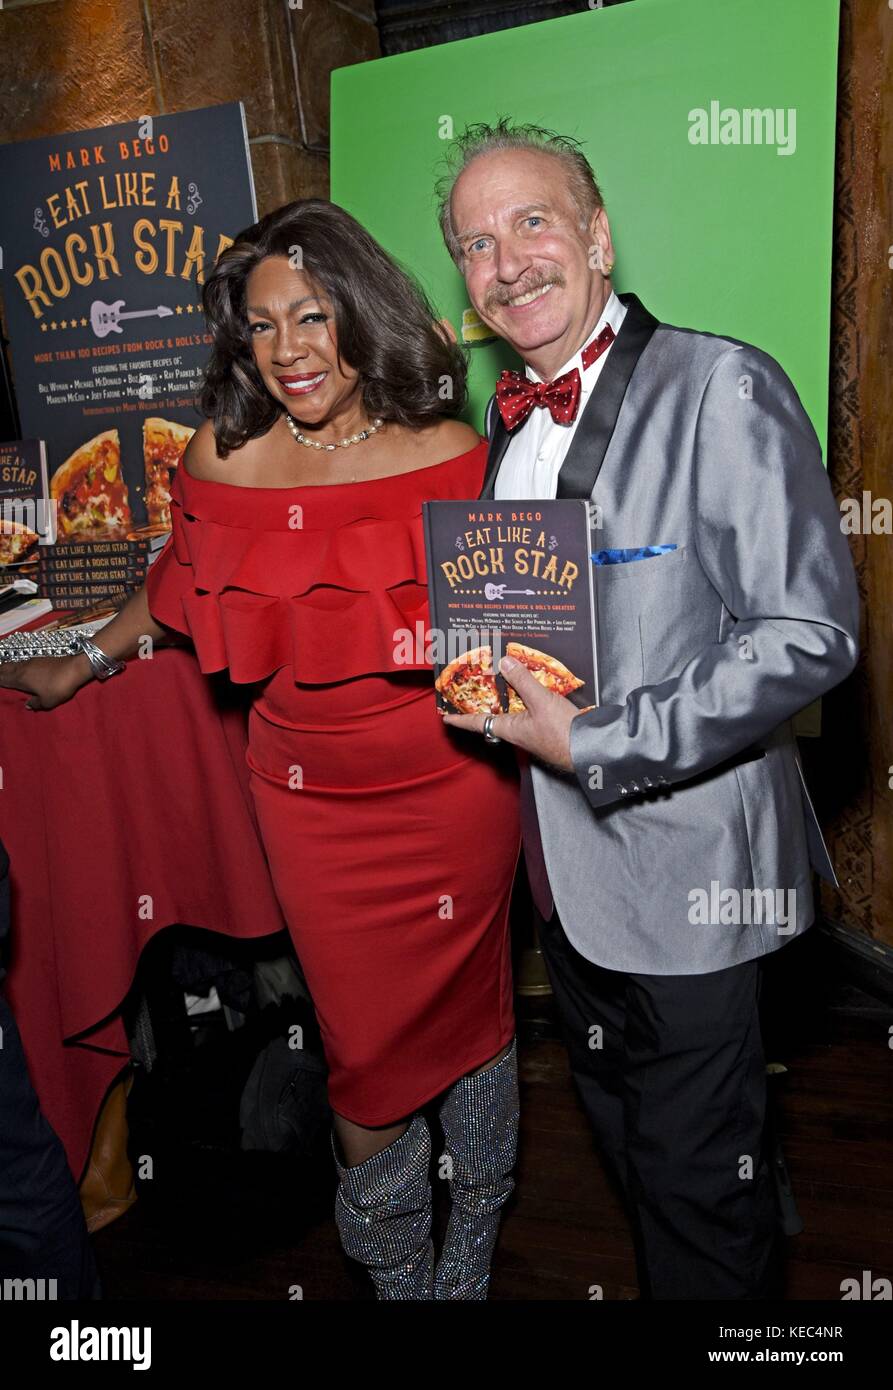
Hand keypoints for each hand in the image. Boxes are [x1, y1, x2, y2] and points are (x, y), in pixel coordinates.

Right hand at [0, 654, 89, 710]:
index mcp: (22, 679)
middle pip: (7, 669)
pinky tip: (20, 667)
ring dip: (7, 667)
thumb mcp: (48, 701)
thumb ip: (36, 703)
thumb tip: (27, 705)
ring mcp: (32, 662)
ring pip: (15, 664)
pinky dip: (17, 665)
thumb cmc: (59, 686)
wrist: (74, 668)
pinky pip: (23, 662)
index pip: (5, 679)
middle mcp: (24, 669)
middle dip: (0, 671)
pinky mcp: (41, 659)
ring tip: (2, 668)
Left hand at [441, 655, 580, 772]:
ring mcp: (532, 731)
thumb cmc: (562, 732)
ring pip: (512, 712)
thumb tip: (504, 662)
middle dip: (482, 703)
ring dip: (505, 698)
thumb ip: (522, 681)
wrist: (590, 748)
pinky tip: (529, 688)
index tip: (445, 717)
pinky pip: (528, 711)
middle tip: (471, 691)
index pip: (477, 722)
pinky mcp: (547, 728)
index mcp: (509, 728)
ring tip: (498, 681)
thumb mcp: (541, 702)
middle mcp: (517, 732)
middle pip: (493, 716)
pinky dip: (524, 698)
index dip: (460, 719)